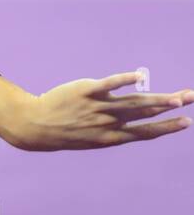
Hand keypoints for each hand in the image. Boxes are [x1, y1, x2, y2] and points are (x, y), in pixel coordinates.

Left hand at [9, 72, 192, 150]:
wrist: (36, 126)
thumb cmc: (68, 130)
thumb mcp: (93, 136)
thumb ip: (114, 127)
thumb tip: (134, 112)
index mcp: (113, 137)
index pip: (146, 132)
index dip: (168, 127)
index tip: (187, 121)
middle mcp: (109, 123)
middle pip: (145, 113)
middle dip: (171, 106)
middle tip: (191, 98)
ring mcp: (98, 107)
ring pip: (132, 102)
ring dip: (156, 99)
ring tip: (177, 97)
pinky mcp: (85, 91)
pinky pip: (107, 85)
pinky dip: (123, 80)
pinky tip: (138, 77)